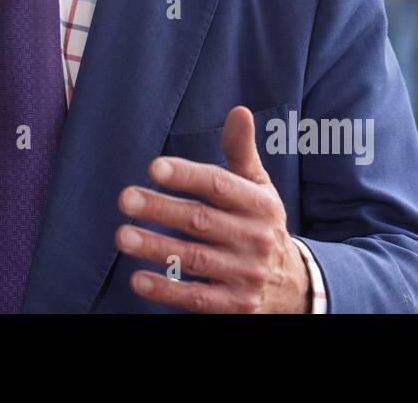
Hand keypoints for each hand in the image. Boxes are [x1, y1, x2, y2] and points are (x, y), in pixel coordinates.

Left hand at [114, 105, 310, 312]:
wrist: (295, 286)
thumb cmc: (262, 224)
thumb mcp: (260, 188)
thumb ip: (242, 152)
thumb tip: (238, 111)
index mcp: (260, 204)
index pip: (219, 186)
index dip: (187, 175)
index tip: (154, 168)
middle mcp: (255, 239)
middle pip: (201, 221)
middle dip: (161, 209)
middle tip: (126, 199)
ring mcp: (246, 275)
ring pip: (194, 259)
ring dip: (156, 248)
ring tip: (122, 235)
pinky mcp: (235, 306)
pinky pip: (196, 299)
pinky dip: (166, 290)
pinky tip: (137, 278)